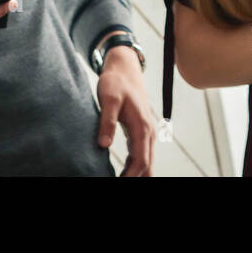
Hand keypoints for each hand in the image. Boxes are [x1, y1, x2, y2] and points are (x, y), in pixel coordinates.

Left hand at [96, 45, 155, 175]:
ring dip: (136, 174)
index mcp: (142, 126)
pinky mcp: (140, 130)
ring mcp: (146, 131)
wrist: (124, 68)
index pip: (140, 160)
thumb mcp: (108, 99)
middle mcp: (148, 131)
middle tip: (119, 184)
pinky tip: (125, 173)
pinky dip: (135, 166)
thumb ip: (107, 121)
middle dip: (136, 178)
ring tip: (121, 181)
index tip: (119, 183)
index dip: (131, 176)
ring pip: (146, 161)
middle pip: (147, 165)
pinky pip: (141, 154)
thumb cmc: (116, 82)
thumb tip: (103, 145)